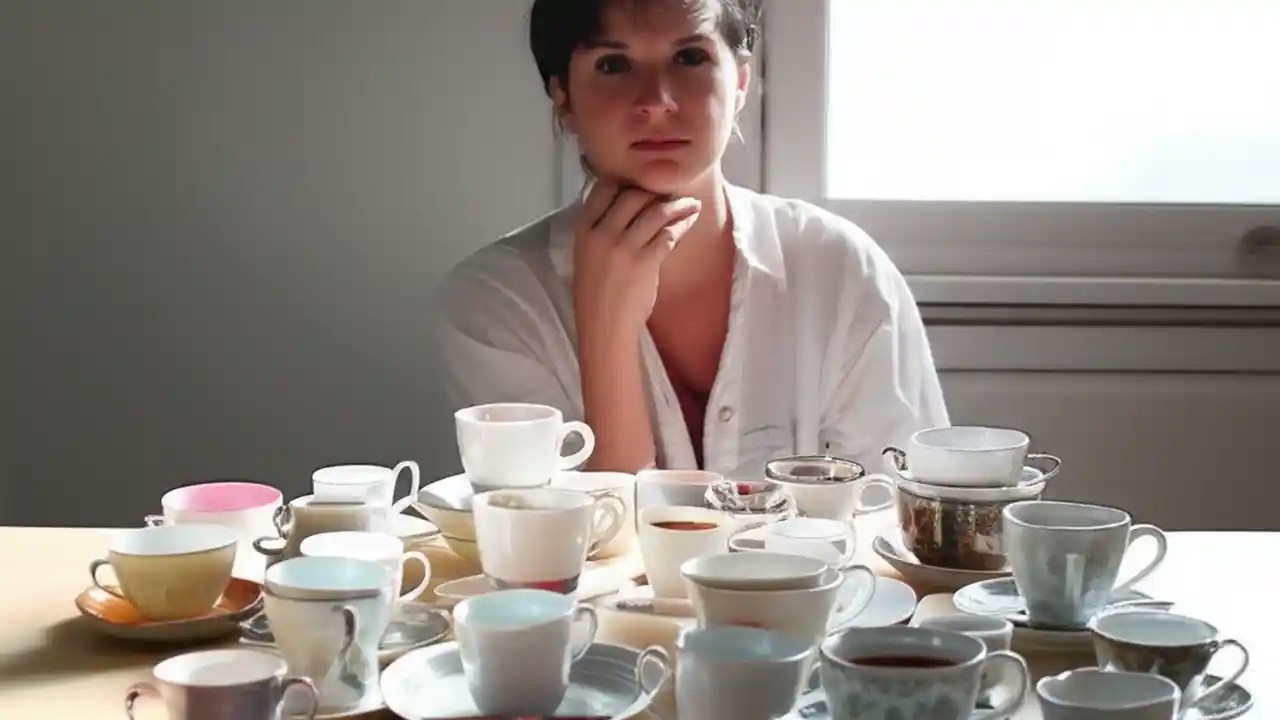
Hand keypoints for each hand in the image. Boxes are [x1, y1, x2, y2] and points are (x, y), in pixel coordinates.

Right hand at [572, 180, 701, 343]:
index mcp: (583, 230)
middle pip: (634, 195)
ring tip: (691, 204)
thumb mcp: (588, 256)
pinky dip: (683, 224)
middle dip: (657, 191)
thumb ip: (602, 229)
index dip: (628, 181)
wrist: (604, 328)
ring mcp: (623, 247)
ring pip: (656, 211)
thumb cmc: (597, 295)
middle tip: (673, 193)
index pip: (605, 187)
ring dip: (678, 204)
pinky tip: (690, 221)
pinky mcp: (644, 262)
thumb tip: (627, 205)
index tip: (644, 184)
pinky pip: (669, 233)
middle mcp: (601, 234)